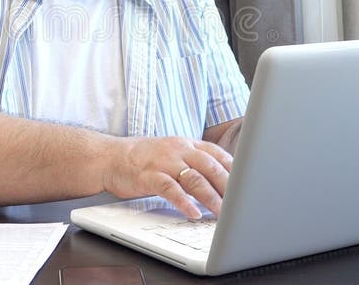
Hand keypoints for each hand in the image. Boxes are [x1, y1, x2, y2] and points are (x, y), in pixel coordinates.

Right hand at [101, 136, 232, 218]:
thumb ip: (194, 161)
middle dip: (229, 186)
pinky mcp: (149, 176)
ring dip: (211, 197)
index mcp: (186, 144)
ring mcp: (164, 162)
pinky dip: (184, 202)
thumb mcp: (173, 152)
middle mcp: (178, 150)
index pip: (217, 154)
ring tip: (223, 213)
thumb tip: (221, 178)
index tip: (247, 185)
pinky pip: (171, 189)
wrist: (111, 157)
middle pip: (211, 166)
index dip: (235, 170)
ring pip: (195, 179)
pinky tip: (193, 213)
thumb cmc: (144, 159)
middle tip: (241, 203)